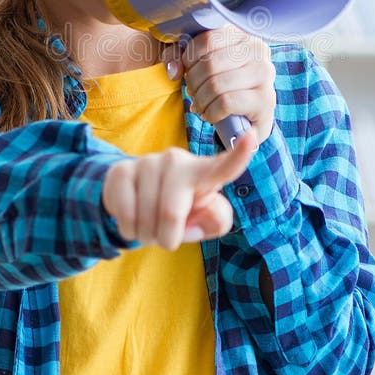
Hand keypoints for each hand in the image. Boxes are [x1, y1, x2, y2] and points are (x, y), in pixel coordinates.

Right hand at [102, 129, 256, 249]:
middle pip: (171, 214)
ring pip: (145, 219)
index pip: (224, 165)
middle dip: (167, 238)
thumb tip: (205, 212)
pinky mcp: (121, 170)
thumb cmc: (179, 209)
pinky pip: (124, 214)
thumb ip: (216, 220)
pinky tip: (133, 218)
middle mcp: (176, 161)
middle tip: (166, 235)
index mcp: (202, 172)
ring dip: (147, 235)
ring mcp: (148, 162)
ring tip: (150, 224)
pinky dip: (129, 229)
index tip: (252, 137)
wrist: (137, 199)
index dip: (239, 154)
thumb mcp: (202, 219)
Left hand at [163, 27, 275, 144]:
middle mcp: (257, 49)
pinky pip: (226, 102)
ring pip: (217, 85)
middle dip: (194, 83)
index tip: (187, 72)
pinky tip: (210, 115)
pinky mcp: (265, 99)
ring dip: (201, 100)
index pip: (207, 39)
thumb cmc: (220, 87)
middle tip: (192, 93)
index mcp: (241, 34)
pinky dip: (211, 112)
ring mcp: (264, 74)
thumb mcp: (197, 66)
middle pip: (210, 64)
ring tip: (200, 105)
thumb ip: (178, 57)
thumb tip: (175, 70)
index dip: (189, 59)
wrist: (246, 120)